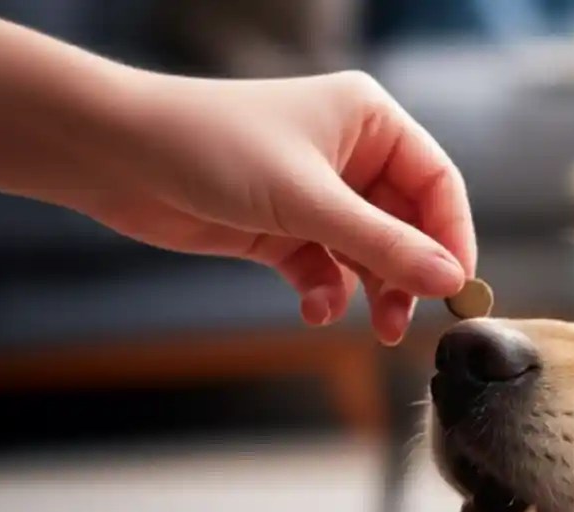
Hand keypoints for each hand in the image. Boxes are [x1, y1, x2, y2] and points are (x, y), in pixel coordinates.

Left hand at [86, 71, 475, 344]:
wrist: (116, 155)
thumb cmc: (212, 147)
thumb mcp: (309, 201)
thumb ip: (384, 245)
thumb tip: (450, 281)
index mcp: (370, 121)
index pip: (438, 183)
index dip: (453, 238)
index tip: (457, 289)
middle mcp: (350, 154)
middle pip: (408, 225)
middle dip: (408, 274)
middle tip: (409, 321)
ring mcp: (316, 193)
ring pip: (369, 253)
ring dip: (372, 292)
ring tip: (376, 328)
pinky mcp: (282, 227)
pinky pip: (326, 268)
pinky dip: (326, 292)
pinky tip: (313, 308)